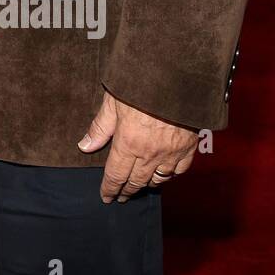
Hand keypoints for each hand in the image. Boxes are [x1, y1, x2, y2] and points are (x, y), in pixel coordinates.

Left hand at [78, 90, 196, 202]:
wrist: (177, 77)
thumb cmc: (141, 84)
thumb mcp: (113, 101)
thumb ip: (100, 126)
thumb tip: (85, 146)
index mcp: (128, 143)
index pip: (116, 175)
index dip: (110, 188)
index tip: (106, 197)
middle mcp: (150, 153)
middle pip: (136, 181)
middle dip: (127, 190)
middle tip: (120, 197)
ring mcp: (171, 152)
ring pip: (158, 179)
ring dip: (147, 185)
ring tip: (139, 186)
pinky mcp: (189, 147)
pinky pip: (179, 170)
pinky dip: (170, 176)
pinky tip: (165, 175)